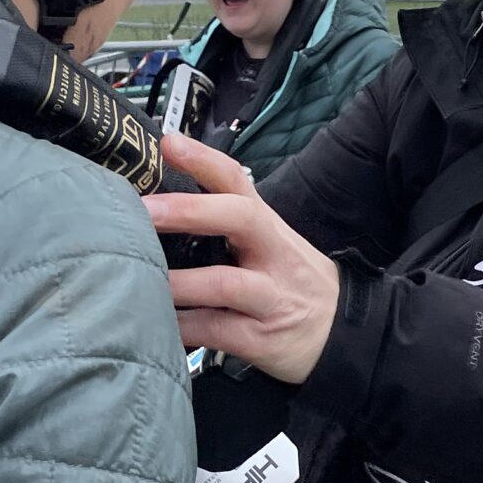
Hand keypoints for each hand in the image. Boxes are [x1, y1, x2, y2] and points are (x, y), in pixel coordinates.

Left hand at [146, 134, 341, 385]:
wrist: (344, 334)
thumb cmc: (291, 282)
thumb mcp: (272, 244)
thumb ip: (228, 223)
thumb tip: (163, 204)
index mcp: (267, 226)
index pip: (238, 181)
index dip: (204, 159)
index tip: (168, 143)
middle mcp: (272, 255)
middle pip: (239, 219)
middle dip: (189, 211)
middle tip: (145, 209)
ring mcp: (270, 298)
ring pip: (224, 283)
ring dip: (178, 280)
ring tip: (138, 274)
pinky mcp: (262, 339)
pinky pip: (215, 330)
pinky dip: (181, 327)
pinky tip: (154, 324)